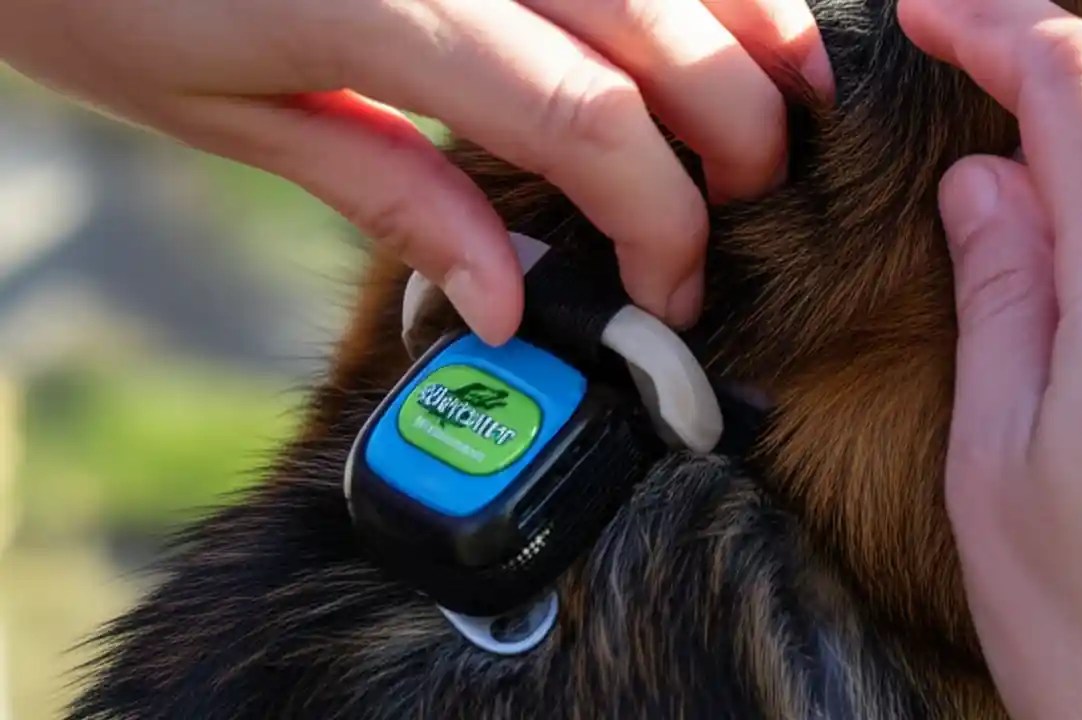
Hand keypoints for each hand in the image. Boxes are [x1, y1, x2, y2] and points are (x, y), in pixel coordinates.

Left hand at [0, 0, 831, 343]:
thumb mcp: (227, 116)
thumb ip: (392, 195)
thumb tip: (508, 302)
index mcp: (380, 5)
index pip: (587, 115)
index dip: (660, 215)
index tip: (671, 291)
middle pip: (660, 24)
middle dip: (737, 131)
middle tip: (748, 210)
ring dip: (753, 26)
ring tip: (791, 102)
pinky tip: (713, 18)